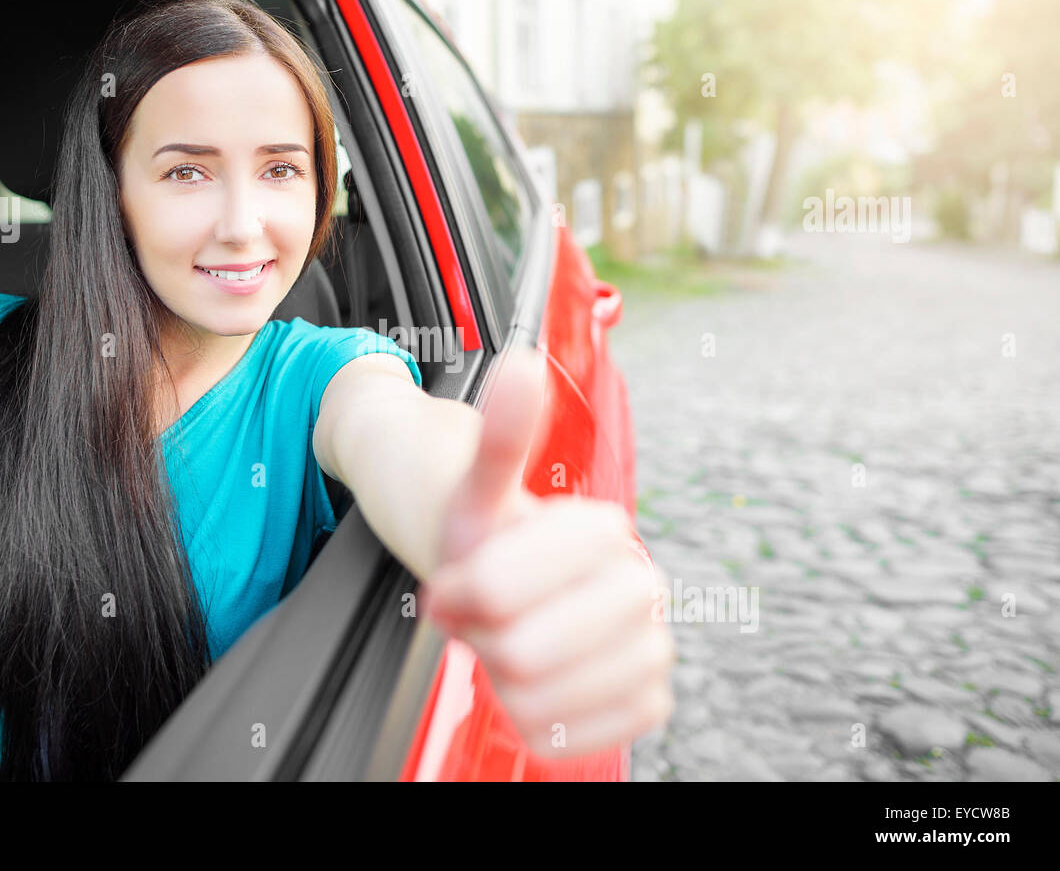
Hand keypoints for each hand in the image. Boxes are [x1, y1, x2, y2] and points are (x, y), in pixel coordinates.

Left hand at [420, 344, 674, 759]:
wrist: (498, 575)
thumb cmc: (482, 530)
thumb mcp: (475, 485)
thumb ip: (501, 435)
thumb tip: (521, 362)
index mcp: (602, 532)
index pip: (499, 590)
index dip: (458, 592)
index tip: (452, 582)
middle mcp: (643, 586)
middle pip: (523, 653)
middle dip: (481, 637)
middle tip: (480, 615)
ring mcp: (650, 646)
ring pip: (542, 700)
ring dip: (501, 681)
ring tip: (507, 641)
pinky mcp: (646, 700)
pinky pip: (575, 739)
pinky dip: (534, 722)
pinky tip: (533, 688)